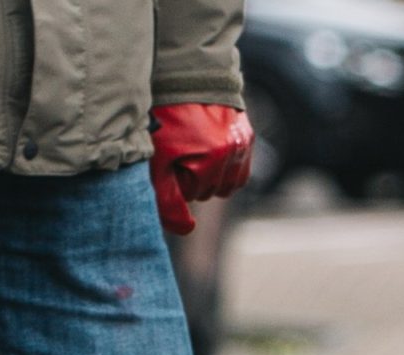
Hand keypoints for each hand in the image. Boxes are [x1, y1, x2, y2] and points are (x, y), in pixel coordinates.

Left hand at [149, 103, 254, 234]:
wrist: (183, 75)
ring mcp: (242, 143)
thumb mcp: (156, 160)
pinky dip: (225, 168)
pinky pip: (239, 170)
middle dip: (191, 177)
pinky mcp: (247, 135)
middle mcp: (231, 151)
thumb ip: (167, 202)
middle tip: (176, 149)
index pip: (190, 195)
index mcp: (209, 158)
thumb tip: (187, 230)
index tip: (165, 157)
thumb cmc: (163, 117)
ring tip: (193, 152)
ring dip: (210, 176)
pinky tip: (210, 153)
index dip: (173, 179)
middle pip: (210, 190)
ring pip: (227, 184)